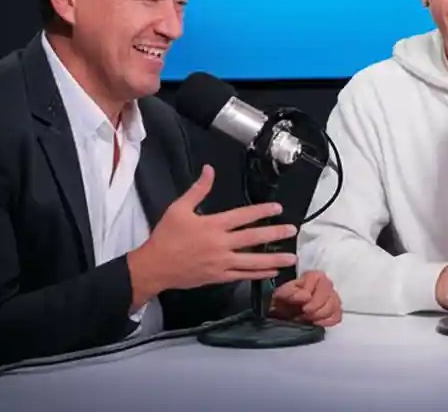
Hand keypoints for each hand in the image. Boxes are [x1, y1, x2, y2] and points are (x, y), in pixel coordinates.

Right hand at [127, 165, 297, 307]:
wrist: (155, 267)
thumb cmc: (166, 236)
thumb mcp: (178, 208)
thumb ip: (198, 189)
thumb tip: (209, 169)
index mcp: (213, 225)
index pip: (243, 216)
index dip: (262, 211)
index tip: (277, 208)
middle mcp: (221, 244)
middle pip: (253, 238)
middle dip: (275, 234)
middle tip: (292, 230)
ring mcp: (221, 262)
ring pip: (253, 261)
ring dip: (273, 259)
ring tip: (291, 257)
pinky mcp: (219, 277)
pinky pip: (243, 275)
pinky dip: (258, 274)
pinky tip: (271, 272)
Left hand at [269, 270, 342, 326]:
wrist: (283, 312)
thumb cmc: (284, 300)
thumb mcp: (282, 293)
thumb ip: (291, 291)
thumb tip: (306, 296)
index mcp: (315, 275)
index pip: (321, 282)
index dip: (309, 293)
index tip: (298, 302)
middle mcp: (327, 284)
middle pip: (330, 296)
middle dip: (315, 307)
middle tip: (303, 312)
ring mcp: (333, 298)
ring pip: (334, 306)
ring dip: (319, 315)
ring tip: (308, 317)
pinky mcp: (335, 311)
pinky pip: (337, 316)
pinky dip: (326, 321)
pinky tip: (316, 322)